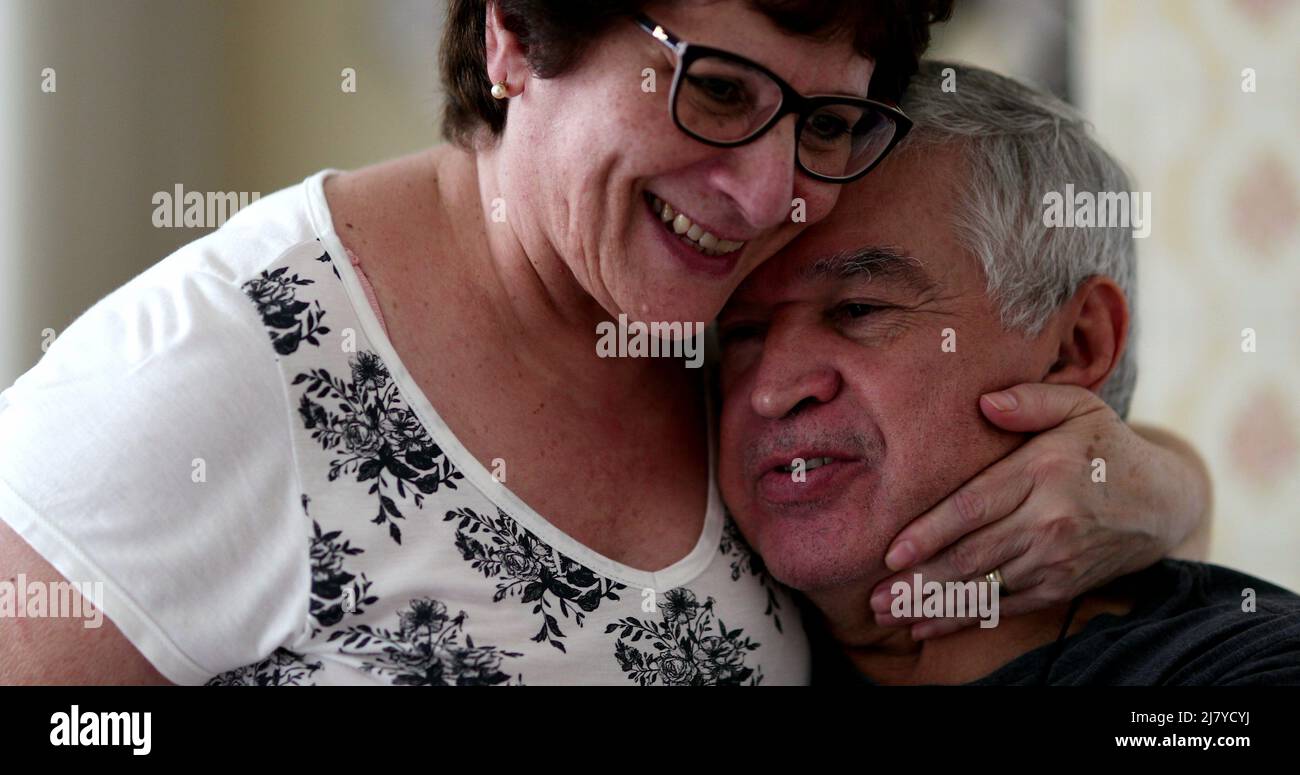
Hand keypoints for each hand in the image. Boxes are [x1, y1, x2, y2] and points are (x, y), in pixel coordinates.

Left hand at [867, 383, 1208, 638]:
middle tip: (874, 596)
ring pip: (983, 587)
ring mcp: (1055, 559)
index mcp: (1042, 473)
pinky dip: (964, 618)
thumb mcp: (1078, 406)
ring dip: (932, 604)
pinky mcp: (1061, 586)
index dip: (930, 533)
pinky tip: (926, 625)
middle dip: (919, 580)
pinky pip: (1005, 606)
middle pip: (972, 555)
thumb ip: (1030, 400)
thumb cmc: (1104, 447)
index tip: (892, 552)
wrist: (1163, 500)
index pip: (974, 507)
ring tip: (887, 614)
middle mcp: (1048, 522)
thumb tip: (985, 401)